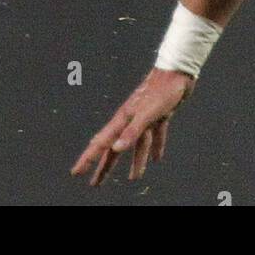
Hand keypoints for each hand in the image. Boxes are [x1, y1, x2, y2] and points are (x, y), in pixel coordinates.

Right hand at [70, 67, 191, 186]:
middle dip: (105, 166)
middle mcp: (131, 119)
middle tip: (95, 183)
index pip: (101, 143)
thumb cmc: (162, 90)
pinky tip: (156, 159)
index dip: (88, 158)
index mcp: (124, 119)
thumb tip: (116, 149)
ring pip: (137, 144)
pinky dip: (155, 146)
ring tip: (133, 178)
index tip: (75, 172)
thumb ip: (132, 131)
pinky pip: (155, 135)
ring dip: (135, 161)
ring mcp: (145, 117)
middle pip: (115, 148)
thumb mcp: (147, 113)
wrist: (179, 71)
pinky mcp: (159, 115)